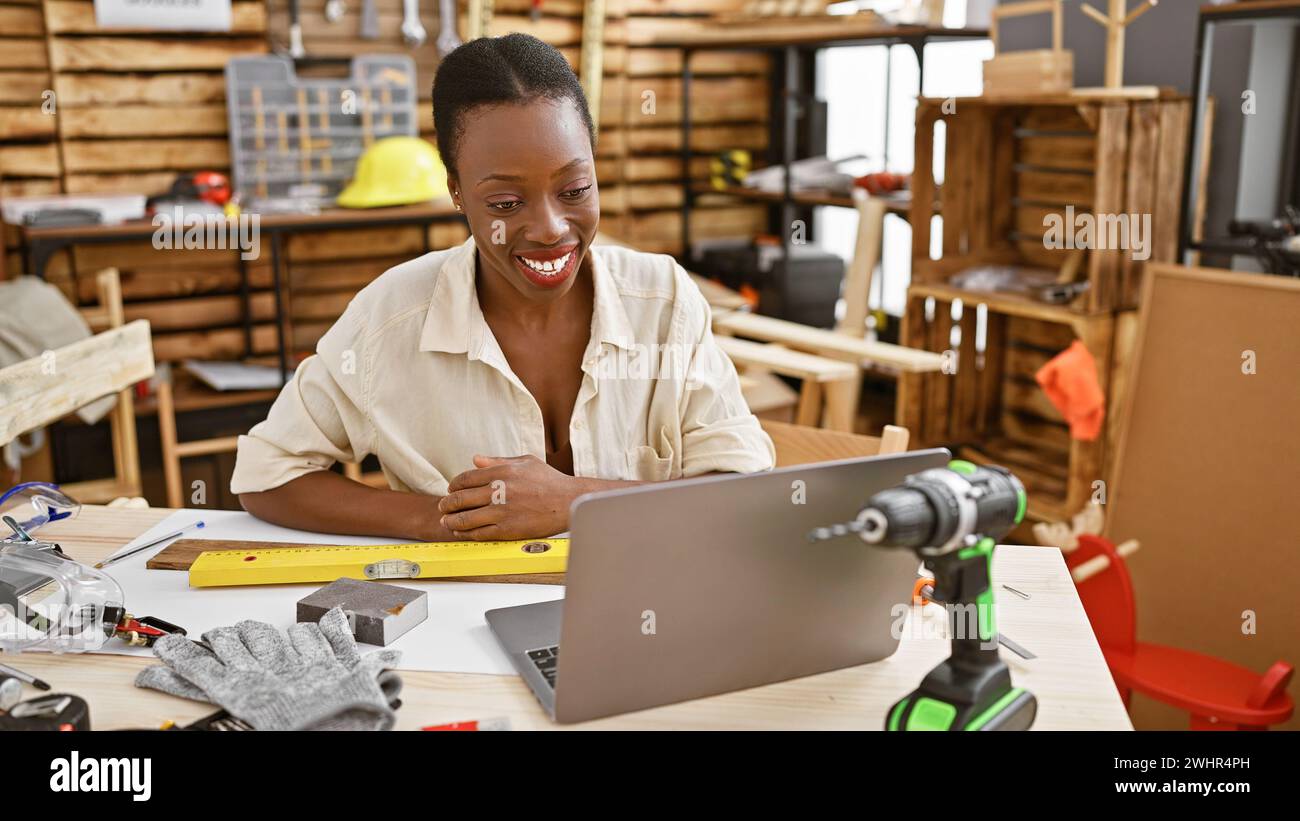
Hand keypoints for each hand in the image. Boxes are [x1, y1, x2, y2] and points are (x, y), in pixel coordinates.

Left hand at [438, 454, 580, 539]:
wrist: (568, 501)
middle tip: (443, 507)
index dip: (454, 485)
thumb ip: (497, 460)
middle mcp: (499, 490)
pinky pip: (479, 533)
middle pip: (460, 498)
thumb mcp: (525, 462)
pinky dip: (466, 533)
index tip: (451, 490)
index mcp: (502, 471)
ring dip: (451, 520)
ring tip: (446, 521)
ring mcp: (502, 511)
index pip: (466, 478)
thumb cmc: (549, 480)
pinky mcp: (508, 529)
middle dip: (447, 504)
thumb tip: (475, 460)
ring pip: (466, 518)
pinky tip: (462, 532)